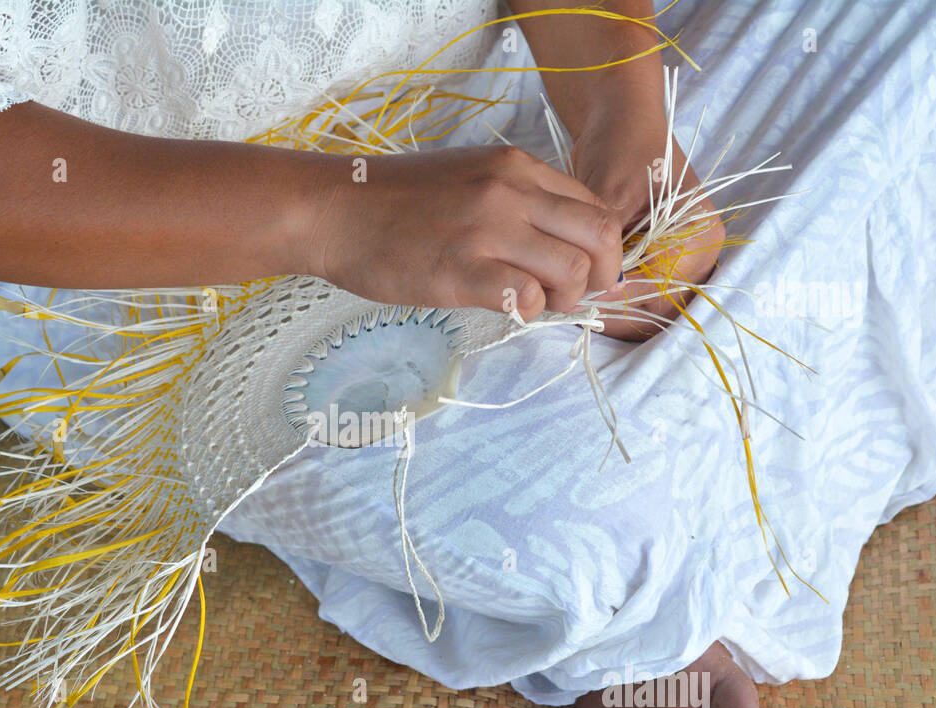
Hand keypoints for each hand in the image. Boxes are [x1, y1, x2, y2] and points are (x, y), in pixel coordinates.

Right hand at [307, 145, 624, 319]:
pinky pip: (526, 298)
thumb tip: (557, 242)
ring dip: (566, 299)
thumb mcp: (467, 176)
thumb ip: (517, 199)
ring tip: (535, 303)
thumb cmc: (393, 201)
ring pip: (574, 271)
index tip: (584, 271)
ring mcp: (487, 231)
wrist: (333, 209)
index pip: (594, 206)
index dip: (600, 248)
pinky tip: (506, 308)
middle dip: (602, 276)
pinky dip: (528, 311)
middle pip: (601, 237)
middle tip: (576, 296)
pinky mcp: (461, 271)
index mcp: (516, 167)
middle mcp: (510, 192)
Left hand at [577, 135, 726, 339]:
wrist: (621, 118)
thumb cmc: (622, 146)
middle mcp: (695, 255)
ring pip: (642, 304)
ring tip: (570, 295)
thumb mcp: (612, 198)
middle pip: (654, 307)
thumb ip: (606, 247)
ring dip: (608, 305)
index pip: (657, 294)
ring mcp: (677, 258)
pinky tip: (578, 286)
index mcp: (697, 239)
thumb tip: (590, 296)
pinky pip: (635, 291)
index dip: (615, 303)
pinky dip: (608, 293)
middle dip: (611, 310)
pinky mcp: (655, 257)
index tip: (577, 299)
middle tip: (569, 304)